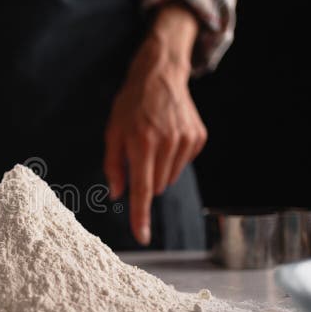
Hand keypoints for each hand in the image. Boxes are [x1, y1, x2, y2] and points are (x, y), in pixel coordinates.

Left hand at [104, 4, 206, 245]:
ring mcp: (186, 141)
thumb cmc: (130, 105)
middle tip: (139, 152)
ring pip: (170, 177)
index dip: (140, 215)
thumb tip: (117, 194)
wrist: (160, 75)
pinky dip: (172, 157)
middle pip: (157, 185)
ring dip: (159, 168)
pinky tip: (167, 136)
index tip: (142, 237)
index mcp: (142, 143)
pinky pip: (182, 164)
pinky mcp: (198, 138)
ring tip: (153, 140)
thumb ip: (113, 166)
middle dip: (145, 178)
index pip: (142, 189)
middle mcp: (167, 143)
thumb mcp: (113, 132)